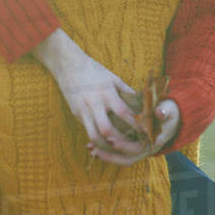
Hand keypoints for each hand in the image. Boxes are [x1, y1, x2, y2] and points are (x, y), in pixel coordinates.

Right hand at [33, 29, 143, 153]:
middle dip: (120, 141)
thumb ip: (127, 92)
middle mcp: (94, 103)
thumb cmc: (95, 70)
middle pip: (107, 130)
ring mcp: (83, 110)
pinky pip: (87, 131)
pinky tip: (105, 143)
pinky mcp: (76, 114)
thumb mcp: (113, 78)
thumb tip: (142, 104)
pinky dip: (96, 139)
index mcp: (106, 93)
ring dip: (106, 146)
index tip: (145, 131)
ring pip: (93, 136)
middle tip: (132, 146)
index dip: (135, 124)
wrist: (68, 65)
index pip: (123, 112)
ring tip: (118, 149)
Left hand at [88, 99, 179, 166]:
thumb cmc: (169, 111)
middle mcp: (147, 150)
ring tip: (90, 149)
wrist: (173, 118)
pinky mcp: (132, 148)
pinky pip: (119, 155)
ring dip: (105, 156)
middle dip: (110, 155)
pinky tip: (93, 147)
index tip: (110, 140)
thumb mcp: (169, 109)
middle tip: (94, 148)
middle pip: (126, 159)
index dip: (123, 146)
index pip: (137, 149)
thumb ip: (165, 111)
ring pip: (121, 159)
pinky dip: (106, 152)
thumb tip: (160, 112)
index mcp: (154, 142)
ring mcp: (140, 151)